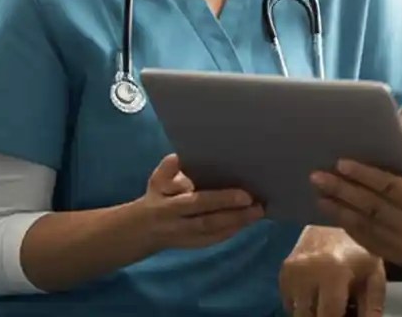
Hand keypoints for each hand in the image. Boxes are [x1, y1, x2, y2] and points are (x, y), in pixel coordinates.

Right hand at [134, 153, 263, 252]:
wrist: (143, 229)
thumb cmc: (157, 196)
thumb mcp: (157, 179)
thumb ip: (170, 167)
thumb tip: (183, 156)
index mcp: (168, 206)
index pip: (197, 203)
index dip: (221, 200)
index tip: (245, 194)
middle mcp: (178, 224)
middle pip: (209, 221)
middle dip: (235, 215)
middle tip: (258, 206)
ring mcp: (187, 238)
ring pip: (214, 233)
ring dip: (238, 224)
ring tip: (257, 213)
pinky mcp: (194, 245)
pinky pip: (215, 240)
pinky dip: (232, 231)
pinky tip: (247, 222)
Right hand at [280, 226, 384, 315]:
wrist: (337, 224)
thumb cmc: (360, 253)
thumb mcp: (374, 278)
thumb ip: (372, 308)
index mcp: (333, 273)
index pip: (328, 315)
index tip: (344, 315)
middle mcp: (306, 271)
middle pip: (309, 316)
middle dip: (323, 315)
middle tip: (336, 310)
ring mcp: (291, 270)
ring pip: (298, 312)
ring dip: (312, 312)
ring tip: (328, 303)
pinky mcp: (283, 270)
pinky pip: (289, 302)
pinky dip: (303, 304)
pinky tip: (317, 294)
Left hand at [312, 149, 401, 286]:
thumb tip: (400, 141)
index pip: (390, 187)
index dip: (363, 175)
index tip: (341, 163)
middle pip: (371, 207)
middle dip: (342, 191)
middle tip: (317, 177)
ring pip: (366, 228)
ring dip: (340, 211)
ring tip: (320, 195)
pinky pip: (372, 244)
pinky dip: (353, 230)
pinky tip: (339, 217)